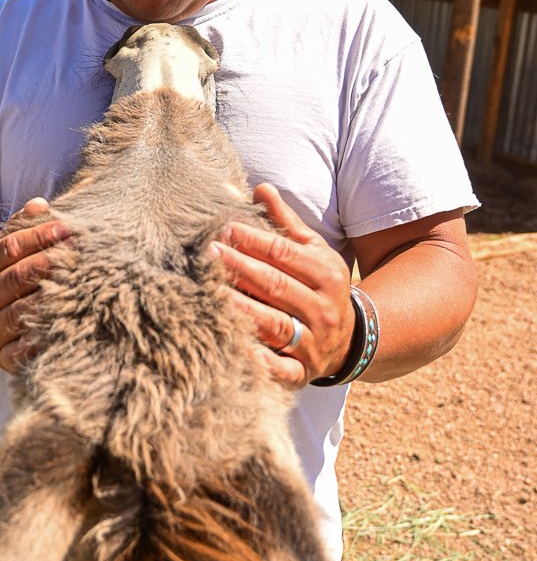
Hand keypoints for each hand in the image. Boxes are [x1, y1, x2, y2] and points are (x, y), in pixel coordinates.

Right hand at [0, 198, 68, 370]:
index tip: (67, 229)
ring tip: (76, 290)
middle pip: (14, 279)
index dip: (37, 237)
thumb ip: (22, 229)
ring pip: (16, 314)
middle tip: (78, 254)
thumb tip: (40, 204)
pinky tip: (58, 333)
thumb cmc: (5, 280)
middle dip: (47, 264)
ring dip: (46, 301)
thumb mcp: (6, 253)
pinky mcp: (1, 357)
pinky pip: (17, 353)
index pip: (6, 248)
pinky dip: (35, 344)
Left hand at [211, 184, 354, 387]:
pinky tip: (239, 350)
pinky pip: (284, 370)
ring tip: (212, 293)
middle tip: (208, 253)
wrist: (351, 339)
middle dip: (241, 268)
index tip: (223, 229)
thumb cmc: (319, 287)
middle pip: (276, 286)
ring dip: (244, 309)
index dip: (253, 240)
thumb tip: (260, 188)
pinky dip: (263, 363)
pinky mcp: (304, 372)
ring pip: (276, 324)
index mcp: (325, 273)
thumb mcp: (312, 253)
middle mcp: (322, 307)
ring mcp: (314, 342)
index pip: (284, 254)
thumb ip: (286, 224)